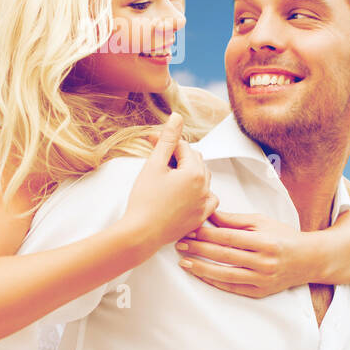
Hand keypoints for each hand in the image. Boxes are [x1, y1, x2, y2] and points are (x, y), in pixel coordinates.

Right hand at [123, 114, 218, 249]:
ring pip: (202, 179)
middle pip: (195, 162)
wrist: (142, 233)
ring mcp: (205, 204)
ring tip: (168, 177)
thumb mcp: (154, 165)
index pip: (184, 148)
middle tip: (157, 160)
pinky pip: (207, 199)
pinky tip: (184, 193)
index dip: (166, 142)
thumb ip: (168, 140)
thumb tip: (177, 116)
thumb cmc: (145, 199)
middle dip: (178, 157)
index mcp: (195, 173)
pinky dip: (198, 193)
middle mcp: (205, 188)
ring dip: (188, 174)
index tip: (151, 141)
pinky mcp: (201, 218)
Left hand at [174, 210, 312, 297]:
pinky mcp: (261, 292)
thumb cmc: (284, 238)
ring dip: (201, 268)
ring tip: (184, 262)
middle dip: (199, 249)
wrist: (308, 260)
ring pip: (225, 275)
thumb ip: (236, 220)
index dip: (207, 234)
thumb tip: (210, 215)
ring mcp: (263, 279)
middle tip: (180, 244)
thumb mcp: (263, 223)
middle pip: (224, 255)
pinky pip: (232, 288)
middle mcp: (265, 262)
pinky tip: (200, 274)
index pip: (229, 237)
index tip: (190, 229)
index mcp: (266, 242)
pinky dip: (214, 282)